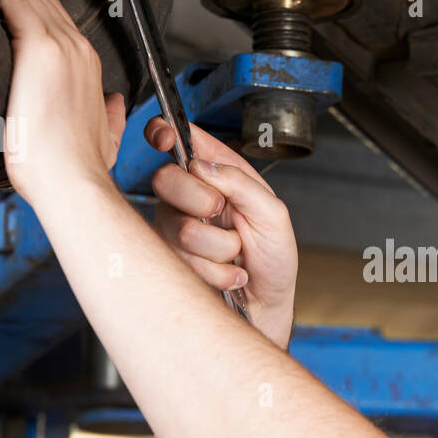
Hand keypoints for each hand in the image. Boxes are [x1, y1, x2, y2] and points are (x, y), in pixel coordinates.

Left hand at [0, 0, 124, 203]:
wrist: (73, 179)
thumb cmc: (80, 166)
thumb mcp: (109, 138)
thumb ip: (112, 117)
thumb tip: (112, 105)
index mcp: (89, 66)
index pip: (58, 16)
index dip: (29, 8)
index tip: (7, 14)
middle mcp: (77, 50)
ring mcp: (59, 47)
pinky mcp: (37, 50)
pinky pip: (11, 2)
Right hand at [149, 121, 297, 348]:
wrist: (266, 303)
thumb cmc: (272, 257)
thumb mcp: (273, 214)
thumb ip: (241, 183)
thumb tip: (204, 164)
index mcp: (218, 175)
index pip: (181, 142)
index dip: (164, 133)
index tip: (164, 137)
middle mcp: (191, 197)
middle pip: (166, 180)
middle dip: (201, 201)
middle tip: (223, 215)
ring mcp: (177, 228)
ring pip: (179, 227)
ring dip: (219, 247)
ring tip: (237, 254)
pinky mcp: (171, 259)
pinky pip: (183, 259)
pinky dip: (217, 270)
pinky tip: (230, 272)